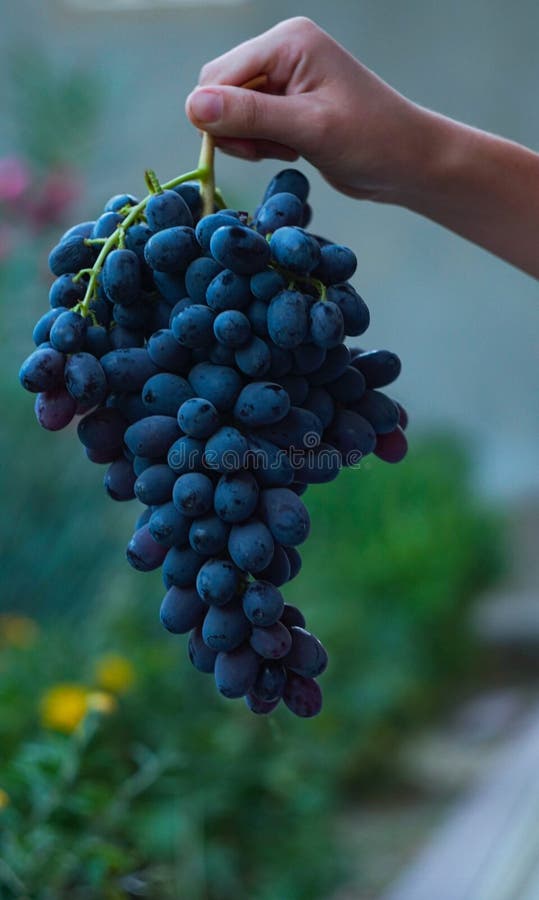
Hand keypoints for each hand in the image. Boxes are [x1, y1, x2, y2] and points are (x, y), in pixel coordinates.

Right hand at [185, 17, 432, 203]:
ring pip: (230, 111)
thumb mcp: (308, 128)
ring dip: (249, 140)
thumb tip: (193, 108)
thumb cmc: (370, 140)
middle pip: (219, 90)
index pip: (218, 75)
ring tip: (287, 149)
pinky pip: (249, 123)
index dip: (218, 116)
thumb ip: (251, 116)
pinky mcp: (287, 104)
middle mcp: (281, 51)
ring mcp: (284, 77)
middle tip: (272, 150)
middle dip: (234, 128)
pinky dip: (260, 144)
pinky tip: (291, 150)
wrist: (408, 162)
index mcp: (287, 42)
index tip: (250, 149)